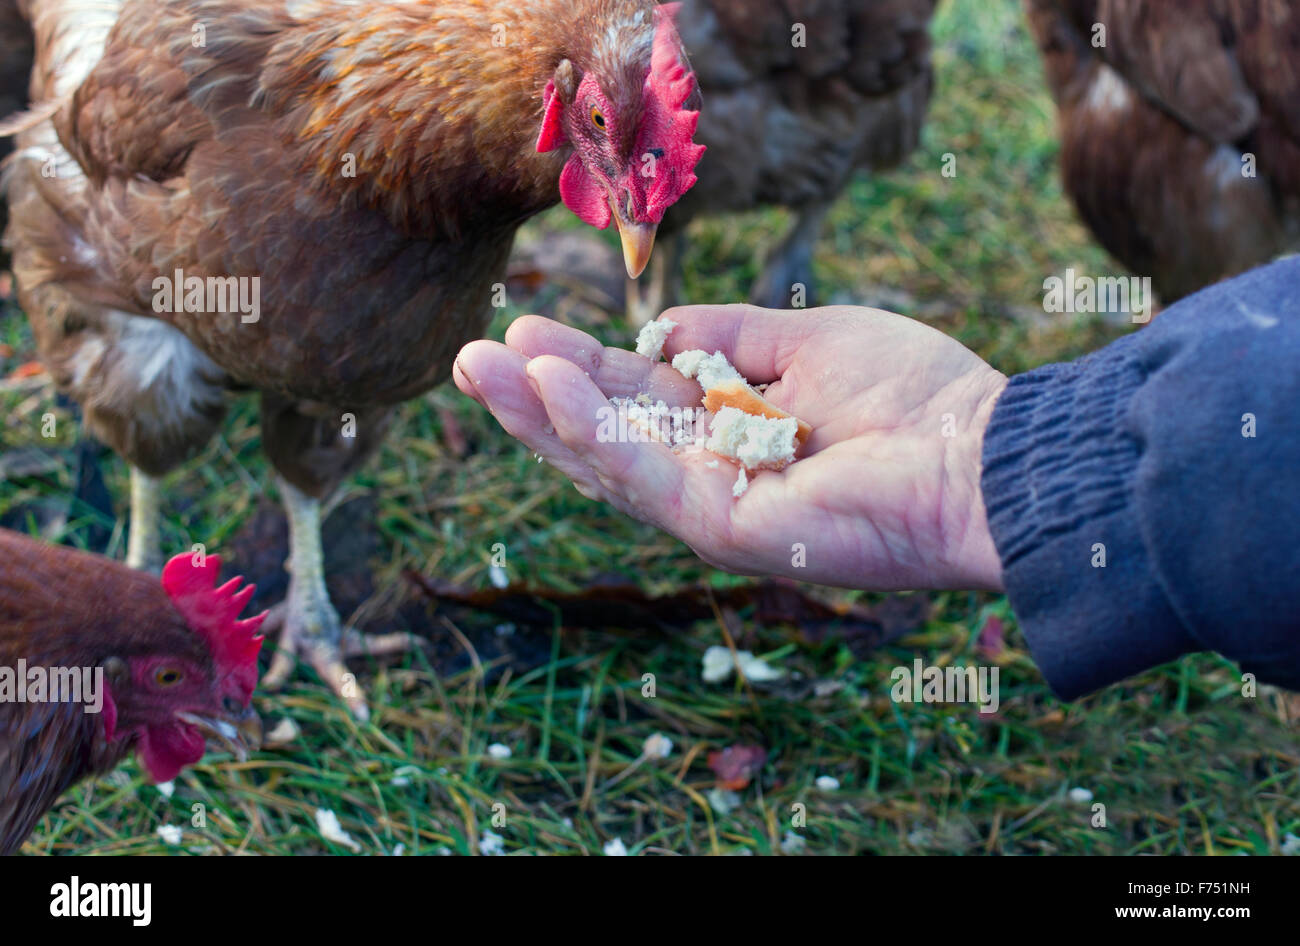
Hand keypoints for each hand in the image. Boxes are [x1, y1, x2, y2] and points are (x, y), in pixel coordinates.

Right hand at [454, 304, 1006, 590]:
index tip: (525, 330)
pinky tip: (547, 388)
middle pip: (603, 435)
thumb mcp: (800, 342)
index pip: (634, 399)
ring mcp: (713, 508)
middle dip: (534, 398)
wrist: (978, 453)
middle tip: (470, 356)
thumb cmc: (908, 395)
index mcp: (727, 431)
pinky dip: (594, 433)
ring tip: (480, 368)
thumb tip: (657, 332)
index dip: (578, 367)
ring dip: (540, 415)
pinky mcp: (727, 530)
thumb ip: (723, 336)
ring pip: (607, 462)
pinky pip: (645, 478)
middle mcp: (710, 474)